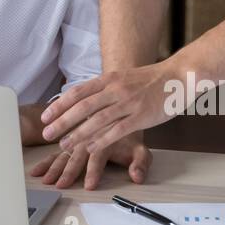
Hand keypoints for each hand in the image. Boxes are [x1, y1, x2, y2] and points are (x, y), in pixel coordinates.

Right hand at [29, 132, 151, 189]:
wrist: (118, 109)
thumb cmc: (128, 133)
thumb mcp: (140, 147)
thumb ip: (140, 162)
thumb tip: (137, 177)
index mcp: (106, 135)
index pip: (100, 155)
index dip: (95, 170)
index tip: (90, 185)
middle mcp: (89, 134)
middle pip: (77, 153)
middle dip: (69, 170)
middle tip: (60, 184)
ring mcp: (77, 136)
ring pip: (64, 150)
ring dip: (53, 165)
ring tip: (45, 179)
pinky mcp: (69, 138)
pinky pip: (56, 148)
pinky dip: (46, 158)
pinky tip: (36, 170)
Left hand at [41, 62, 180, 153]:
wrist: (178, 76)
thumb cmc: (150, 80)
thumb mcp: (123, 78)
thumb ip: (105, 89)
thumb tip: (84, 100)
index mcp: (109, 79)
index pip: (77, 92)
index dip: (59, 105)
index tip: (45, 116)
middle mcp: (115, 89)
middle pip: (82, 107)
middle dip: (62, 122)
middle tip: (47, 133)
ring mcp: (128, 103)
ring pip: (97, 120)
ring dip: (78, 134)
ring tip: (64, 145)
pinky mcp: (141, 116)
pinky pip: (117, 130)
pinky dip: (102, 140)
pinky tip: (90, 149)